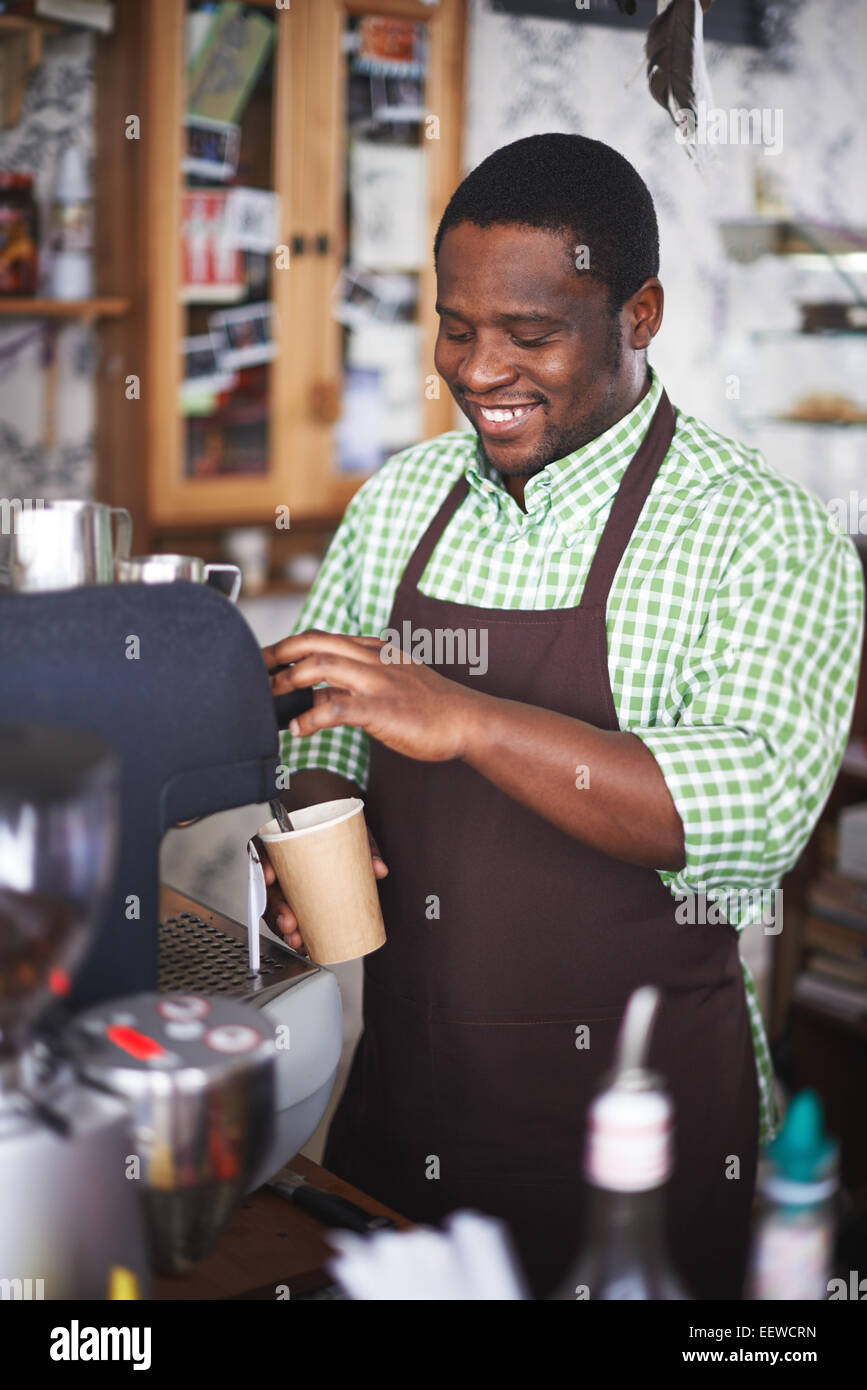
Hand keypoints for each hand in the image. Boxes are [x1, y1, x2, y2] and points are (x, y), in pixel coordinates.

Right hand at [257, 826, 388, 951]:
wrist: (338, 834)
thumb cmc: (337, 831)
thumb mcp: (353, 832)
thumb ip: (365, 846)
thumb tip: (379, 869)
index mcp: (281, 841)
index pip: (261, 848)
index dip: (261, 864)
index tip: (269, 877)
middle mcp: (278, 864)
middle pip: (266, 887)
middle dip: (275, 908)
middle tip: (290, 922)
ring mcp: (284, 884)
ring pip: (273, 907)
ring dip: (281, 927)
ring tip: (297, 939)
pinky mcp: (294, 901)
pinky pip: (286, 918)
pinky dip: (292, 933)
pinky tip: (302, 944)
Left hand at [263, 630, 480, 762]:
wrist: (468, 721)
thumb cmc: (429, 708)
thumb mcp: (386, 687)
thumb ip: (348, 688)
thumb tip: (310, 698)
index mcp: (374, 651)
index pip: (322, 637)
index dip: (288, 646)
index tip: (266, 660)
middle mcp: (373, 659)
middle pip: (315, 641)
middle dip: (279, 653)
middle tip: (256, 671)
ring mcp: (378, 681)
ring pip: (322, 664)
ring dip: (289, 679)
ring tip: (270, 698)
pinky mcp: (383, 709)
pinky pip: (338, 707)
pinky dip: (311, 716)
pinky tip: (299, 728)